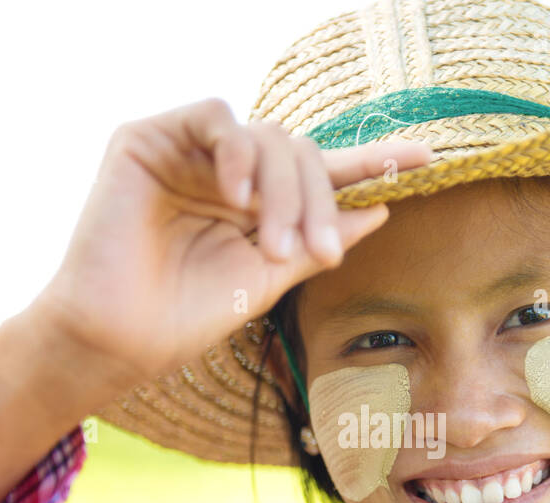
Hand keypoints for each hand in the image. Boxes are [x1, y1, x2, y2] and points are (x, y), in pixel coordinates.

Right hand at [29, 97, 434, 402]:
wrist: (121, 337)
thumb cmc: (187, 315)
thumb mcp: (270, 277)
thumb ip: (319, 239)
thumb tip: (381, 209)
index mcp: (256, 206)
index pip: (321, 173)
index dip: (372, 162)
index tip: (428, 158)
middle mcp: (227, 175)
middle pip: (302, 155)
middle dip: (319, 202)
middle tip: (320, 255)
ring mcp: (189, 154)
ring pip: (268, 137)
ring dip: (284, 191)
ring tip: (273, 245)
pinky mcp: (148, 140)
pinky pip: (215, 118)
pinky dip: (237, 153)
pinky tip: (236, 197)